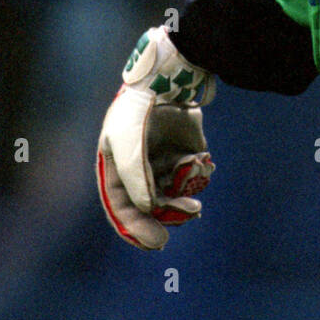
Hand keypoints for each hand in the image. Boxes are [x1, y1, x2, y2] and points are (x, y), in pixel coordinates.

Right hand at [96, 26, 215, 248]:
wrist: (170, 77)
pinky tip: (204, 167)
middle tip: (187, 218)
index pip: (121, 205)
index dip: (135, 228)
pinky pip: (192, 174)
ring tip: (196, 202)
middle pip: (152, 204)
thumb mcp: (129, 149)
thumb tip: (149, 211)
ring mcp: (163, 156)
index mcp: (115, 165)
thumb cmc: (139, 111)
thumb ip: (135, 183)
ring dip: (185, 199)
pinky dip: (198, 176)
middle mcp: (139, 165)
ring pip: (174, 191)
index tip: (156, 242)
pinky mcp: (187, 148)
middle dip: (168, 214)